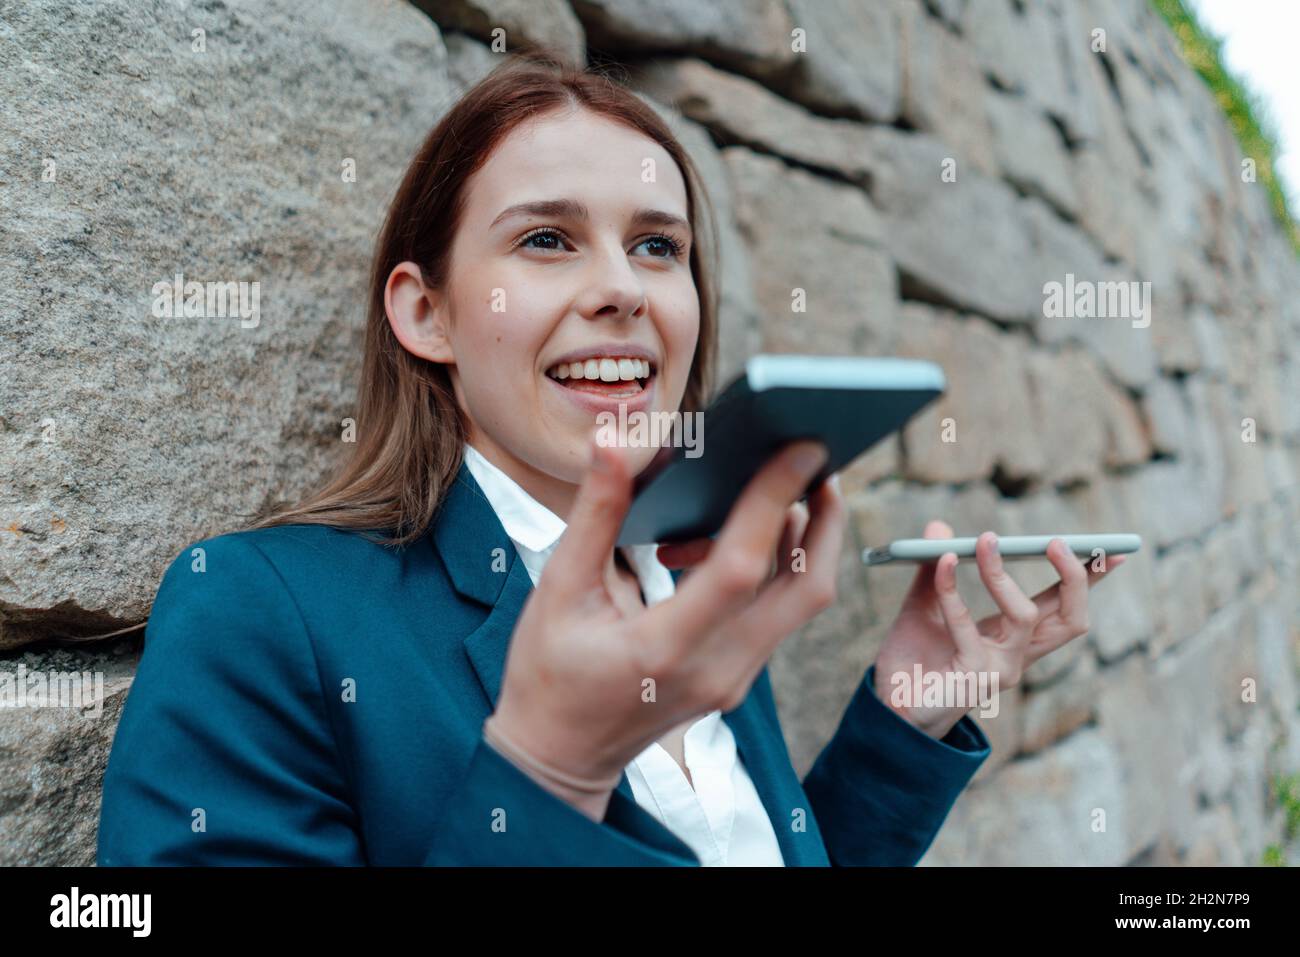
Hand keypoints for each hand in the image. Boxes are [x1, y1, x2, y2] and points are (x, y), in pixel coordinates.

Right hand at [489, 434, 845, 819]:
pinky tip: (720, 542)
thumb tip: (612, 442)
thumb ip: (594, 512)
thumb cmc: (548, 674)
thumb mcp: (558, 589)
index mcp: (665, 647)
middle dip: (827, 518)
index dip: (773, 502)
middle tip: (816, 460)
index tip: (797, 448)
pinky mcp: (739, 679)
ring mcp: (734, 680)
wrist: (557, 758)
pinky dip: (771, 567)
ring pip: (800, 600)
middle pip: (807, 587)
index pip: (741, 567)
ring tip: (757, 492)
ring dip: (801, 540)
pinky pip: (777, 614)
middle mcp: (717, 669)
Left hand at [873, 521, 1126, 739]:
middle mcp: (1017, 655)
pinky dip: (953, 590)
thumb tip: (938, 527)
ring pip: (1027, 617)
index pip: (1064, 606)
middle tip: (1056, 542)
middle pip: (1070, 619)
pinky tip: (941, 563)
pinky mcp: (975, 677)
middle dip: (1074, 578)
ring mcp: (1000, 669)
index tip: (1109, 550)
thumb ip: (934, 570)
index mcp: (1015, 637)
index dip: (1089, 579)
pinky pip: (968, 626)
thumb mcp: (924, 605)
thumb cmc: (913, 659)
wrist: (889, 705)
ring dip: (1003, 574)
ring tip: (986, 540)